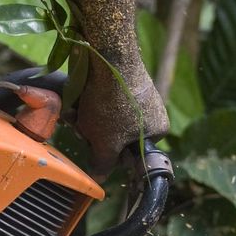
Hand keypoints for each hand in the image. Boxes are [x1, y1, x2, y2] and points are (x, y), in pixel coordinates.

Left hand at [72, 58, 169, 176]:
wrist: (108, 56)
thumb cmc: (113, 106)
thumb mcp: (105, 143)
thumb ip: (103, 164)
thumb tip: (100, 179)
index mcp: (158, 130)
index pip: (130, 152)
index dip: (110, 152)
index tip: (96, 146)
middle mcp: (152, 111)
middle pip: (116, 134)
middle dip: (93, 132)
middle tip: (82, 126)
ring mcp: (138, 92)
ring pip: (105, 116)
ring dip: (86, 117)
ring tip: (77, 110)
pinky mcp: (122, 77)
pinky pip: (104, 98)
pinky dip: (88, 101)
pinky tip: (77, 98)